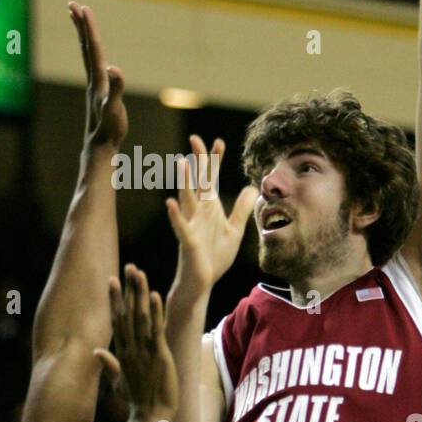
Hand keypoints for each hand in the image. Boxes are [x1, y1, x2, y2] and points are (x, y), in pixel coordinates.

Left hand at [69, 1, 127, 147]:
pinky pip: (93, 65)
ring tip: (78, 20)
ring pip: (87, 54)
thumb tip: (114, 68)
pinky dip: (91, 52)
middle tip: (73, 4)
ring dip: (83, 36)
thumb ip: (115, 89)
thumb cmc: (109, 130)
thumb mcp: (115, 109)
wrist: (100, 148)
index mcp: (98, 79)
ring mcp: (94, 85)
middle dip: (81, 25)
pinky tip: (93, 52)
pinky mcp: (97, 92)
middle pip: (86, 46)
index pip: (93, 48)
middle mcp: (93, 79)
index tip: (82, 8)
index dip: (89, 27)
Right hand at [95, 267, 177, 419]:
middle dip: (127, 288)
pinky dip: (155, 312)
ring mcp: (144, 351)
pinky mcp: (159, 355)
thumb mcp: (118, 382)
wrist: (151, 417)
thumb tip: (95, 353)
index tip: (112, 280)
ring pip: (140, 316)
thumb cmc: (137, 401)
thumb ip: (108, 366)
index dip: (115, 299)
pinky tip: (154, 295)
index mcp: (122, 352)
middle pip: (126, 312)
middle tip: (128, 266)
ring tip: (139, 272)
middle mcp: (130, 347)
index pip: (116, 319)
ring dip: (139, 293)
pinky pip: (155, 330)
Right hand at [165, 135, 256, 300]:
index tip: (219, 142)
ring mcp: (191, 225)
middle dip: (198, 161)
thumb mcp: (234, 231)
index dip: (214, 162)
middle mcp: (198, 213)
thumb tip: (252, 188)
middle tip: (195, 138)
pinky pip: (180, 226)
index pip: (212, 180)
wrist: (202, 283)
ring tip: (183, 162)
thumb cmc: (214, 257)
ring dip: (185, 181)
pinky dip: (175, 215)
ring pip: (186, 199)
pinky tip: (170, 202)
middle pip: (198, 182)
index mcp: (210, 209)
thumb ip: (242, 210)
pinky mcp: (188, 241)